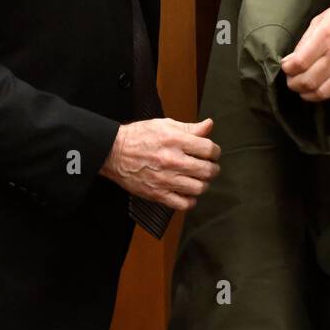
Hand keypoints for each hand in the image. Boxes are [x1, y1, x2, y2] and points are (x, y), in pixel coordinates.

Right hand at [99, 117, 220, 210]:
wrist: (114, 152)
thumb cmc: (139, 137)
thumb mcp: (165, 125)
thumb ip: (189, 127)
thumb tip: (209, 126)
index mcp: (175, 141)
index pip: (209, 149)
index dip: (215, 151)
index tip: (212, 153)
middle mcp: (172, 161)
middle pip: (207, 170)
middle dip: (213, 168)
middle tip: (209, 166)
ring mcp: (165, 179)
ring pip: (199, 188)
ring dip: (203, 184)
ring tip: (199, 179)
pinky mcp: (157, 194)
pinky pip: (183, 204)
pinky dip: (190, 200)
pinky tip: (187, 192)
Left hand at [280, 0, 329, 101]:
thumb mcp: (323, 18)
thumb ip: (306, 39)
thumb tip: (291, 59)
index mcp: (326, 37)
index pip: (300, 63)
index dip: (288, 69)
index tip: (286, 66)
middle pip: (308, 81)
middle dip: (293, 84)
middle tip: (291, 79)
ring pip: (321, 93)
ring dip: (306, 94)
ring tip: (302, 88)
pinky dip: (323, 94)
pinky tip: (319, 87)